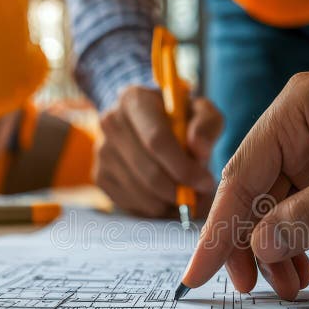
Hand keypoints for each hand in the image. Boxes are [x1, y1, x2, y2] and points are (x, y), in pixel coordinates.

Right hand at [94, 86, 222, 216]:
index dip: (183, 167)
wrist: (150, 127)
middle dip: (179, 191)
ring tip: (185, 195)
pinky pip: (130, 204)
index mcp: (135, 100)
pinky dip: (154, 208)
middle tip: (198, 195)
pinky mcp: (100, 176)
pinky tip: (166, 197)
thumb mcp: (202, 113)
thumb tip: (199, 150)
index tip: (205, 182)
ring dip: (168, 202)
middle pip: (148, 171)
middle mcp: (111, 122)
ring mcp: (102, 151)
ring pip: (140, 192)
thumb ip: (208, 125)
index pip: (156, 140)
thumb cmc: (181, 120)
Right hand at [182, 65, 308, 299]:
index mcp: (294, 112)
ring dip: (273, 249)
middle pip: (250, 193)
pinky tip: (300, 269)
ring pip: (269, 207)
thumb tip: (258, 248)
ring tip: (288, 287)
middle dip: (247, 244)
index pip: (241, 176)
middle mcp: (290, 125)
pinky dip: (293, 240)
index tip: (196, 273)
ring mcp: (303, 147)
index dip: (218, 228)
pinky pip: (293, 209)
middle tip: (249, 288)